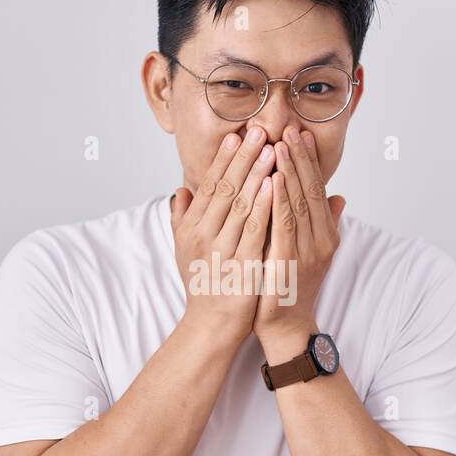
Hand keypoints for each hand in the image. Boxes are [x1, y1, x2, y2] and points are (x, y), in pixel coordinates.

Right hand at [171, 127, 275, 347]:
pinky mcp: (241, 267)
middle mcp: (202, 237)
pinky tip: (275, 185)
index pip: (209, 185)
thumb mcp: (185, 250)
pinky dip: (264, 206)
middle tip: (259, 130)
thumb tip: (181, 190)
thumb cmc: (203, 285)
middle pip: (224, 188)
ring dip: (256, 173)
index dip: (224, 159)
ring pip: (240, 205)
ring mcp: (221, 252)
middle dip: (243, 157)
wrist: (211, 325)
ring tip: (271, 148)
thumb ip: (182, 219)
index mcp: (191, 229)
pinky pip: (254, 231)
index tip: (238, 135)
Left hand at [253, 125, 345, 359]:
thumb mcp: (312, 252)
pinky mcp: (286, 263)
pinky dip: (278, 201)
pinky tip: (270, 180)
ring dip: (288, 172)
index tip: (299, 135)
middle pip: (309, 191)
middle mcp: (319, 241)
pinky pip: (283, 226)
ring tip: (279, 145)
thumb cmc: (292, 288)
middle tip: (289, 129)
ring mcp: (305, 252)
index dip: (308, 162)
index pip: (316, 190)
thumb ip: (324, 223)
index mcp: (324, 235)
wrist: (286, 327)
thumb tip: (338, 196)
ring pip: (297, 203)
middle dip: (298, 158)